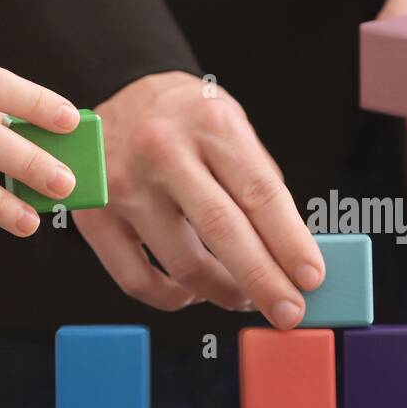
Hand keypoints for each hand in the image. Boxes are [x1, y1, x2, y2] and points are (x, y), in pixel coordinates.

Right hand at [73, 71, 323, 325]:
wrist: (119, 94)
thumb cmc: (188, 120)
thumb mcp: (232, 127)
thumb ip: (260, 185)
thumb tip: (293, 256)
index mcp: (210, 125)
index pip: (260, 193)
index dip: (290, 242)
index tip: (313, 278)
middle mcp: (163, 152)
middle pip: (223, 231)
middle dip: (264, 280)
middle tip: (290, 312)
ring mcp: (123, 186)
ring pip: (183, 265)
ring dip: (223, 293)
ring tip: (243, 296)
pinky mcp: (94, 216)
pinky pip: (137, 280)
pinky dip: (173, 298)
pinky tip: (193, 292)